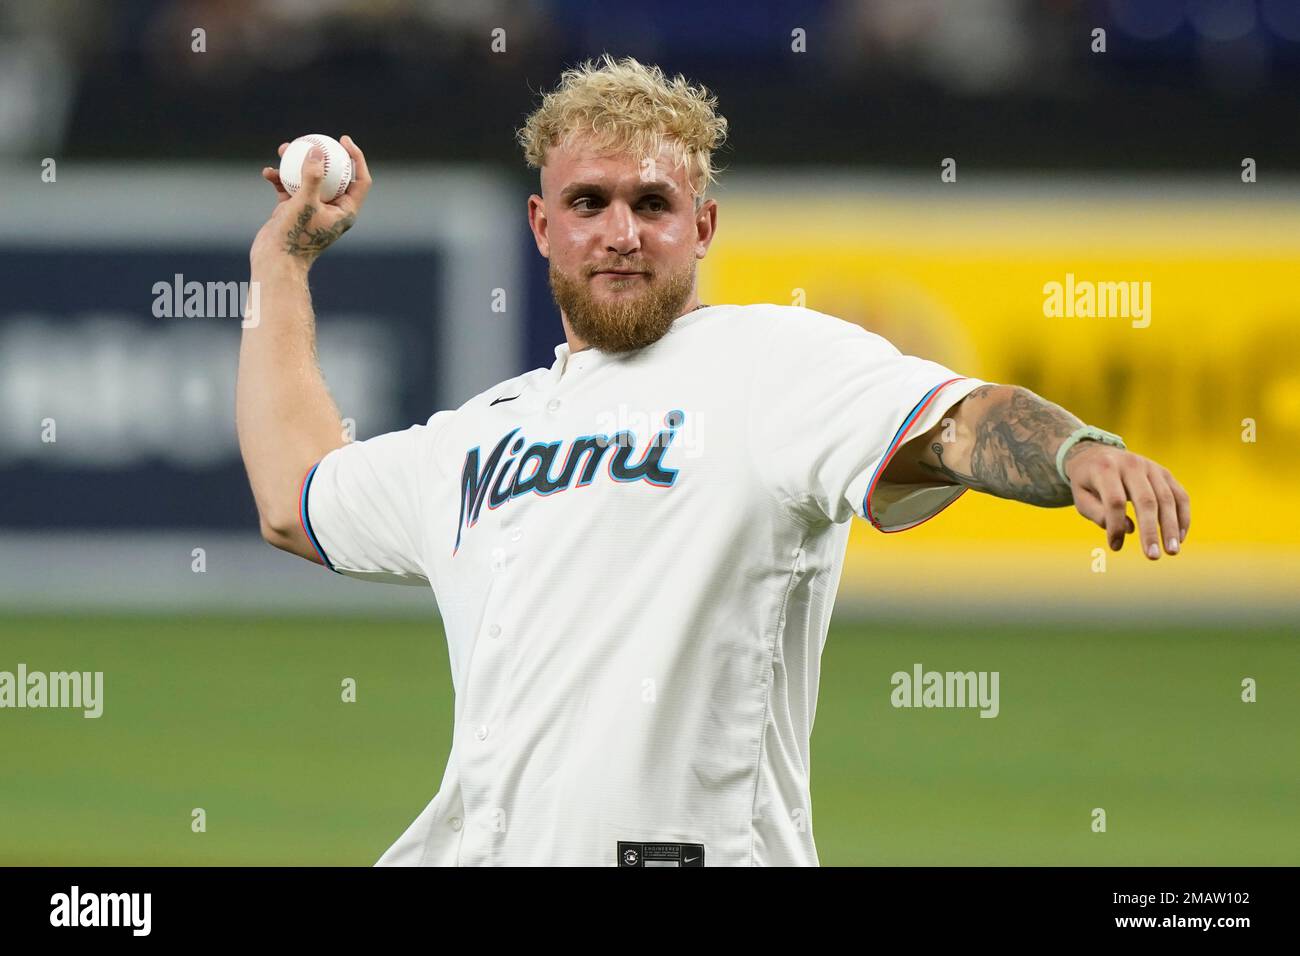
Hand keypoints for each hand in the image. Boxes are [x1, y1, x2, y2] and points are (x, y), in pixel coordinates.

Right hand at [250, 134, 372, 269]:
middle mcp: (332, 210)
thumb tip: (317, 150)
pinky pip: (289, 188)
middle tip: (314, 138)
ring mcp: (312, 209)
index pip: (360, 180)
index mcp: (345, 211)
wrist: (275, 261)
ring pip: (308, 179)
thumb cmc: (295, 236)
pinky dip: (279, 179)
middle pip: (334, 176)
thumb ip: (312, 177)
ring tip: (284, 149)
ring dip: (296, 163)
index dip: (356, 158)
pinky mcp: (294, 210)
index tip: (344, 141)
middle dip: (322, 155)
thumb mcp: (304, 203)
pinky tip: (267, 172)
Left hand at [1065, 443, 1189, 558]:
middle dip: (1150, 531)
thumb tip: (1128, 531)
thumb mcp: (1081, 497)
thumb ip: (1097, 514)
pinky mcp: (1165, 473)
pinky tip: (1179, 537)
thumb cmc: (1088, 483)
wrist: (1097, 454)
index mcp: (1105, 469)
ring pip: (1167, 498)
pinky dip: (1183, 516)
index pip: (1114, 501)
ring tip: (1172, 551)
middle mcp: (1131, 464)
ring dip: (1171, 527)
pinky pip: (1180, 495)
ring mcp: (1151, 467)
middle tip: (1153, 556)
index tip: (1114, 546)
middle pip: (1145, 500)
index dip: (1115, 526)